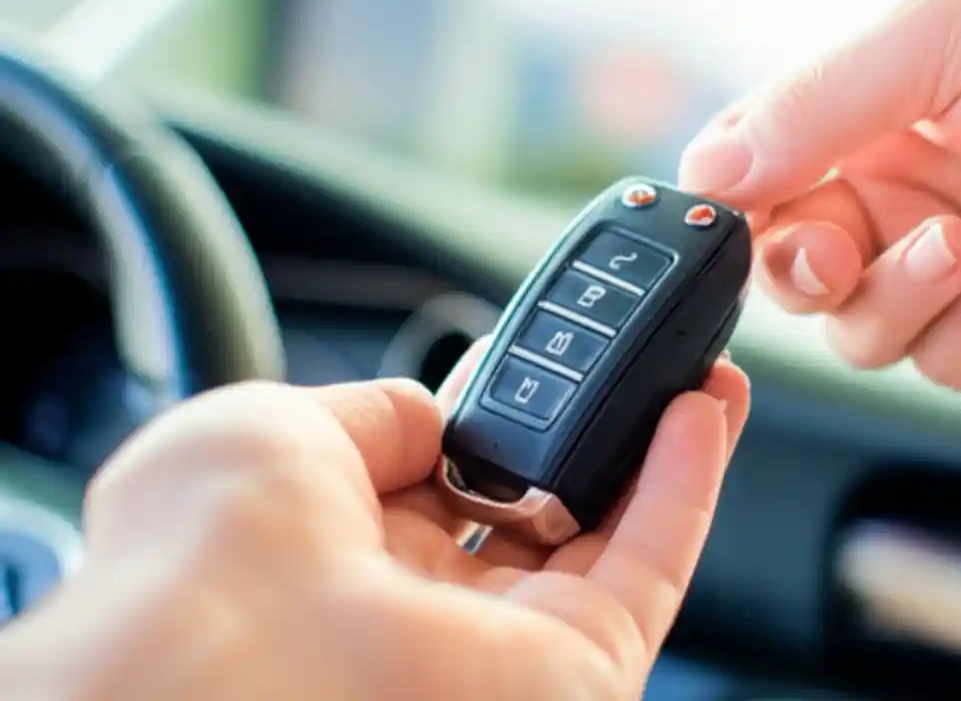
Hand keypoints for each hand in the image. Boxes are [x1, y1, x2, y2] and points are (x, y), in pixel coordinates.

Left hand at [0, 340, 749, 700]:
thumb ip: (373, 415)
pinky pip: (654, 566)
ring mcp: (508, 643)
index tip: (546, 350)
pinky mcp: (582, 667)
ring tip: (692, 359)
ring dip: (658, 441)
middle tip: (636, 348)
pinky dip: (689, 483)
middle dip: (593, 424)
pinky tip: (704, 406)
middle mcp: (429, 608)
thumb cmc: (200, 562)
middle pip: (541, 499)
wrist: (224, 673)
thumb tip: (435, 408)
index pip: (450, 471)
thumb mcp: (272, 431)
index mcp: (344, 552)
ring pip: (611, 529)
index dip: (505, 407)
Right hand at [679, 0, 960, 391]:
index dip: (738, 217)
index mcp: (865, 130)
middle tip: (832, 254)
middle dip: (805, 274)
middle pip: (797, 279)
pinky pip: (948, 361)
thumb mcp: (932, 45)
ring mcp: (953, 273)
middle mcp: (900, 204)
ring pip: (863, 335)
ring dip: (903, 296)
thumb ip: (808, 111)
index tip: (735, 220)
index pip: (761, 192)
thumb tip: (709, 177)